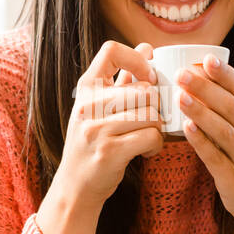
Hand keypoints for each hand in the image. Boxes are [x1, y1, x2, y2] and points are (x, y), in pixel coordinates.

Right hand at [48, 40, 163, 206]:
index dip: (137, 59)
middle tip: (153, 119)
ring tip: (149, 136)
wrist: (75, 186)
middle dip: (157, 106)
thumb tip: (146, 47)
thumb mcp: (98, 107)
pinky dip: (156, 145)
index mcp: (86, 89)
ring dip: (158, 127)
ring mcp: (97, 128)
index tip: (147, 77)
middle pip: (144, 89)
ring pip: (151, 114)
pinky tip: (147, 150)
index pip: (111, 51)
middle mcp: (88, 105)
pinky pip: (150, 137)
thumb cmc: (92, 143)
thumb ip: (122, 79)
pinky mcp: (110, 151)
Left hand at [174, 54, 233, 233]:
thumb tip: (198, 82)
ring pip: (224, 130)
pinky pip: (216, 157)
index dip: (224, 74)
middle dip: (206, 88)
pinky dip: (201, 141)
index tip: (206, 58)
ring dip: (201, 112)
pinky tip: (186, 128)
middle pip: (230, 106)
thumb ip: (230, 111)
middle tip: (182, 74)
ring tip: (180, 97)